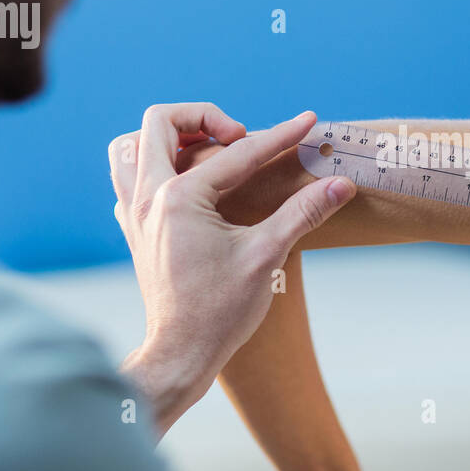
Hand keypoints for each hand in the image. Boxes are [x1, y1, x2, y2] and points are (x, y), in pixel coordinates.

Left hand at [111, 104, 355, 432]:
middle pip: (161, 122)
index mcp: (180, 198)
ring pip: (130, 146)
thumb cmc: (221, 310)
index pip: (237, 152)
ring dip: (167, 138)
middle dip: (204, 116)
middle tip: (240, 137)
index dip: (280, 135)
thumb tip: (340, 183)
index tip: (309, 122)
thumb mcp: (267, 255)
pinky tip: (186, 185)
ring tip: (206, 150)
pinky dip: (153, 168)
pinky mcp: (134, 231)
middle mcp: (148, 198)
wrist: (181, 354)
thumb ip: (303, 212)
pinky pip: (128, 180)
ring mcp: (134, 214)